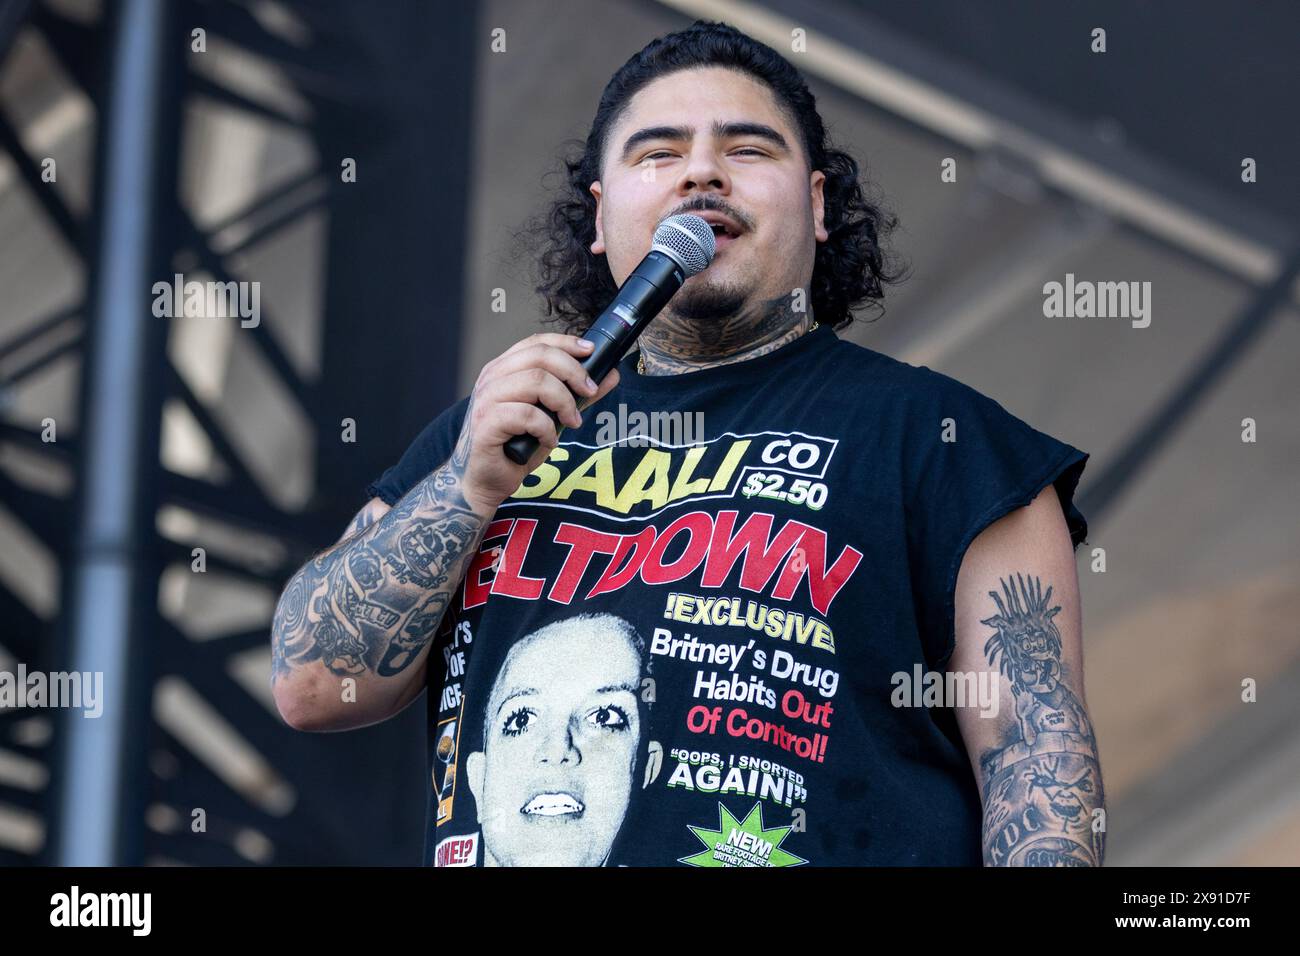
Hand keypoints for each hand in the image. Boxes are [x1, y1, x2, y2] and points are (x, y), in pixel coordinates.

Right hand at [453, 332, 619, 514]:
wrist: (485, 482)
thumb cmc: (514, 448)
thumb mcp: (553, 417)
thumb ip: (578, 395)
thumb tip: (609, 375)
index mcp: (504, 370)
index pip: (536, 342)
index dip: (566, 343)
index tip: (591, 352)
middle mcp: (492, 378)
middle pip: (539, 356)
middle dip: (573, 372)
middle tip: (590, 392)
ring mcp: (486, 399)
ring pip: (535, 382)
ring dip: (564, 402)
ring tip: (571, 422)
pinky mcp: (486, 423)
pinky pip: (527, 415)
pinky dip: (547, 429)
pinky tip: (548, 441)